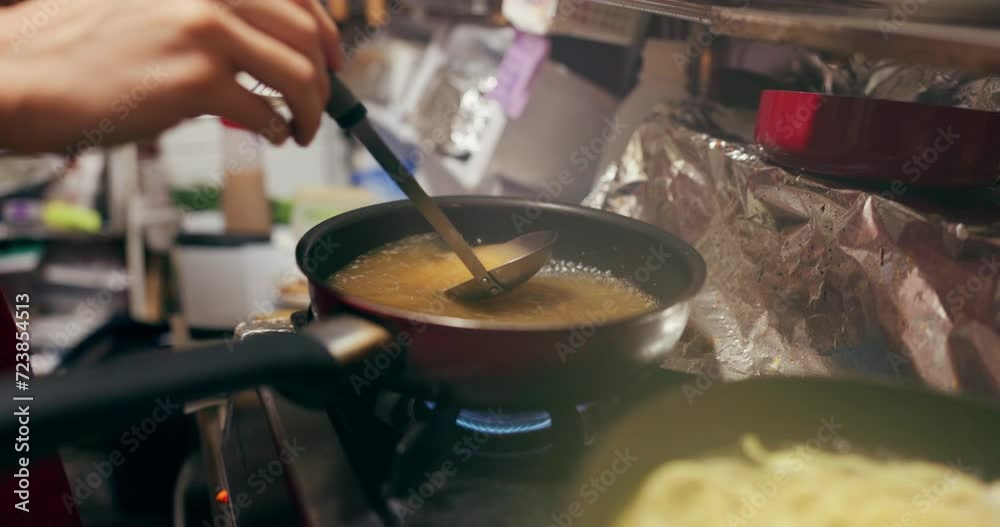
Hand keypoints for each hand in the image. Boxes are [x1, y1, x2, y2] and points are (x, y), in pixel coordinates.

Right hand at [0, 0, 343, 153]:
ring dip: (313, 109)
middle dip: (327, 76)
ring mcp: (204, 33)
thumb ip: (208, 16)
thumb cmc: (80, 46)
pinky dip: (281, 129)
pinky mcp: (195, 82)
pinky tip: (273, 135)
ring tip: (304, 128)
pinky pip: (266, 111)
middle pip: (305, 34)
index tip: (332, 53)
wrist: (24, 72)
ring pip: (299, 73)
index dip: (324, 27)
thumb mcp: (151, 6)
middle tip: (325, 100)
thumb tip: (262, 45)